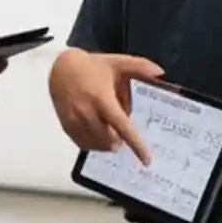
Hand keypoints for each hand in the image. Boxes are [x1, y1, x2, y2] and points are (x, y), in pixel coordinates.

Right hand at [48, 48, 163, 164]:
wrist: (61, 67)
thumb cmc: (92, 66)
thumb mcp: (117, 62)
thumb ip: (139, 66)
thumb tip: (160, 73)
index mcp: (102, 98)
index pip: (122, 126)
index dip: (135, 144)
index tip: (147, 159)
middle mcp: (87, 111)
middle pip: (108, 140)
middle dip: (119, 142)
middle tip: (124, 136)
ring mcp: (74, 119)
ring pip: (95, 145)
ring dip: (107, 145)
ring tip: (112, 136)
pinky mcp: (66, 124)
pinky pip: (82, 144)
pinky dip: (93, 145)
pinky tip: (98, 136)